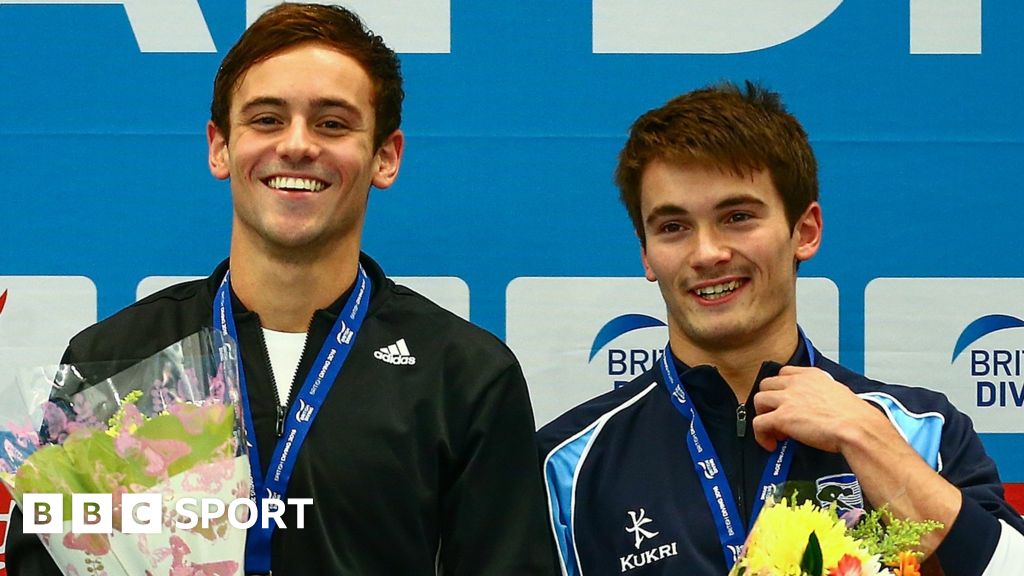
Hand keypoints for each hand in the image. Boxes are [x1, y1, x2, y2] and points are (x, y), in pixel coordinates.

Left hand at [752, 366, 890, 453]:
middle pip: (766, 384)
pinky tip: (771, 444)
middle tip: (777, 417)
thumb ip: (822, 394)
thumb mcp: (839, 393)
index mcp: (812, 376)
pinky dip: (761, 435)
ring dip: (763, 415)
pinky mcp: (782, 417)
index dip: (781, 388)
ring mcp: (787, 399)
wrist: (858, 428)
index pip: (784, 373)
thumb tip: (817, 406)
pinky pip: (758, 423)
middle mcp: (797, 383)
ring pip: (758, 400)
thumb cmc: (855, 417)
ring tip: (776, 431)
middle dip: (769, 401)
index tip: (784, 401)